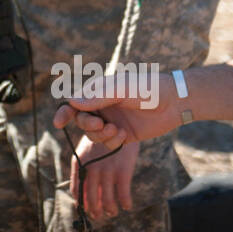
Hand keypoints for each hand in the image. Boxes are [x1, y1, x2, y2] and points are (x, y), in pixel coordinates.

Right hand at [52, 76, 179, 150]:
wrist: (174, 101)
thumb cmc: (148, 87)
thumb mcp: (122, 89)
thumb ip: (98, 96)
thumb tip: (72, 102)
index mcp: (98, 92)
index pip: (74, 103)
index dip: (64, 112)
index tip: (58, 122)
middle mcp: (102, 106)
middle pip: (81, 120)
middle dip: (87, 124)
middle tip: (100, 124)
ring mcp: (111, 121)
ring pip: (93, 135)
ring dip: (101, 135)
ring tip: (117, 130)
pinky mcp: (122, 135)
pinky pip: (108, 143)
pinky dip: (112, 141)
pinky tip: (124, 134)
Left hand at [69, 138, 137, 221]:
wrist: (120, 122)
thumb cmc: (103, 139)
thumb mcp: (87, 150)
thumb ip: (84, 169)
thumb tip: (83, 193)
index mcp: (79, 162)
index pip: (76, 189)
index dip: (81, 203)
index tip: (85, 210)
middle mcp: (91, 168)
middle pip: (91, 198)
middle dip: (95, 211)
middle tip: (99, 216)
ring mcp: (107, 170)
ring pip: (107, 200)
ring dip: (110, 210)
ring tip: (112, 212)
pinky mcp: (123, 170)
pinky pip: (123, 194)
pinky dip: (125, 203)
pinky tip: (127, 205)